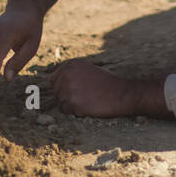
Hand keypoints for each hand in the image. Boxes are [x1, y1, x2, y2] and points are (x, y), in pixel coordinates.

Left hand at [51, 60, 170, 118]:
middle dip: (66, 96)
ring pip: (60, 102)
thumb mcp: (88, 70)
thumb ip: (71, 73)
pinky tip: (89, 106)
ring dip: (71, 104)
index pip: (53, 79)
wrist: (122, 93)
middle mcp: (67, 74)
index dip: (63, 87)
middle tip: (85, 96)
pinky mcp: (73, 102)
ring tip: (88, 100)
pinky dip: (76, 111)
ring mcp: (69, 88)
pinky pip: (66, 110)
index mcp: (70, 64)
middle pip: (56, 91)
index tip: (77, 90)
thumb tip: (54, 81)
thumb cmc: (106, 83)